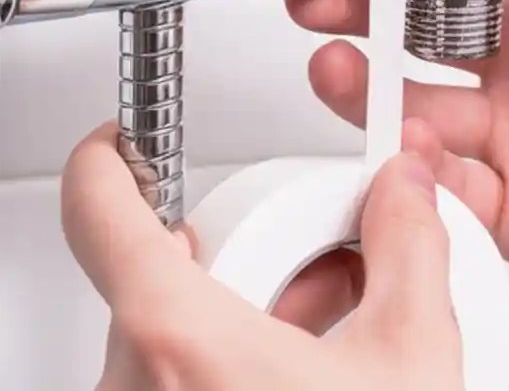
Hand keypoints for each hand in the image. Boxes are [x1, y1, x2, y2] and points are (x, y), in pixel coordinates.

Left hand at [62, 123, 462, 390]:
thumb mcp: (412, 359)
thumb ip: (410, 247)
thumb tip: (405, 192)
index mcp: (178, 340)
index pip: (96, 209)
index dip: (108, 158)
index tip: (124, 142)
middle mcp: (133, 389)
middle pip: (151, 280)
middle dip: (231, 261)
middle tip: (299, 272)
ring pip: (159, 343)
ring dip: (230, 324)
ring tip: (312, 343)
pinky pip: (164, 388)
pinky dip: (215, 372)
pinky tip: (290, 381)